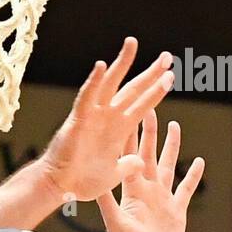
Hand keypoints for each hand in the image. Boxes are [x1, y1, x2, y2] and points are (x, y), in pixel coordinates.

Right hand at [42, 38, 173, 201]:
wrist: (60, 188)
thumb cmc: (82, 182)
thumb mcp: (113, 176)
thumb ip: (126, 167)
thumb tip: (141, 163)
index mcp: (118, 131)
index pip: (141, 106)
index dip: (155, 91)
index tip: (170, 76)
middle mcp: (108, 118)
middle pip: (132, 90)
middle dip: (149, 74)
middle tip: (167, 57)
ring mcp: (93, 117)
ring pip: (110, 85)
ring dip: (122, 65)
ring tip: (133, 44)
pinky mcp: (78, 120)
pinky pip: (87, 98)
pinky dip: (93, 82)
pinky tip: (102, 66)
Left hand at [96, 112, 204, 231]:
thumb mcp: (116, 222)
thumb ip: (108, 201)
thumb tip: (96, 181)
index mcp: (132, 189)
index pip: (131, 154)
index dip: (131, 133)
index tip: (131, 111)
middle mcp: (146, 190)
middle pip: (150, 153)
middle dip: (150, 130)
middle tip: (151, 106)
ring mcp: (162, 199)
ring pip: (169, 165)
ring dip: (172, 146)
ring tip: (175, 125)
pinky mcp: (176, 210)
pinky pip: (186, 188)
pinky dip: (193, 176)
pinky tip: (200, 161)